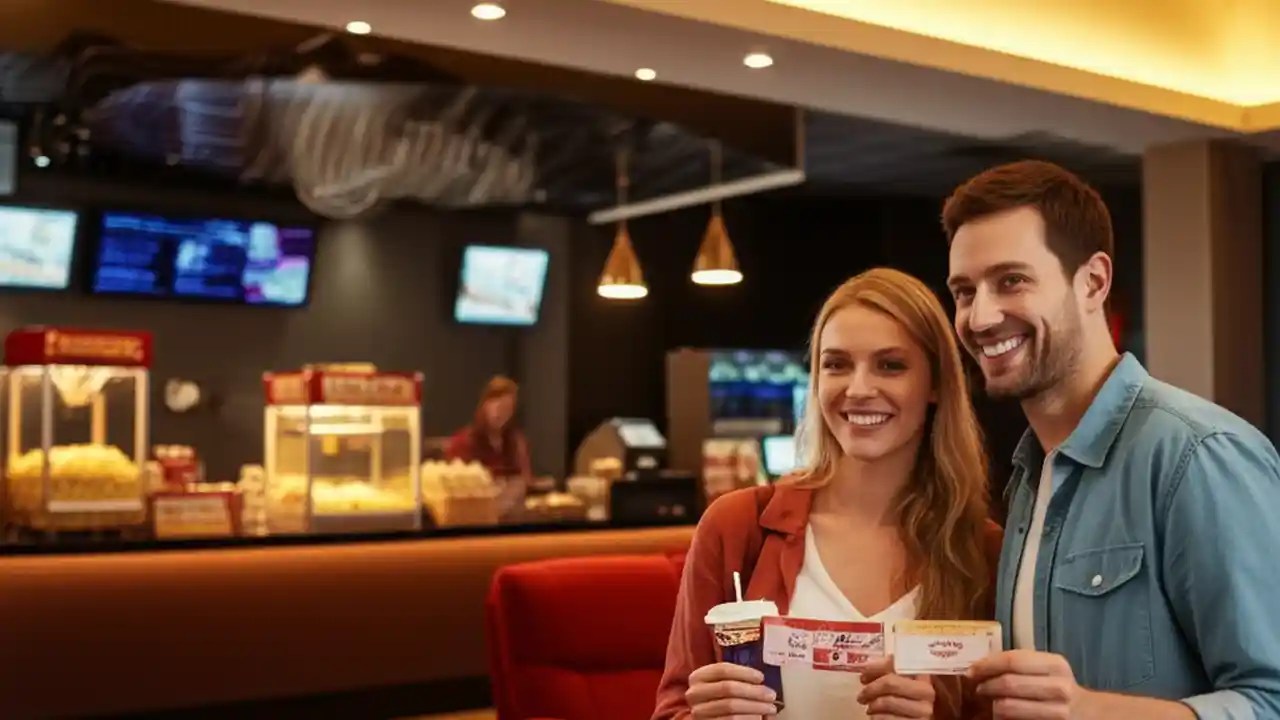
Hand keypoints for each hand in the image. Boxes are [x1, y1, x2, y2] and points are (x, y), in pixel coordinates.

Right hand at [685, 662, 778, 717]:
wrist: (712, 718)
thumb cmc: (721, 699)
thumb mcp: (723, 685)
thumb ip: (737, 680)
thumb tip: (762, 682)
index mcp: (698, 677)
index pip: (722, 669)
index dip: (744, 672)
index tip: (761, 677)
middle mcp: (694, 694)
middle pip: (728, 688)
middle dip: (754, 691)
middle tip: (771, 695)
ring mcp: (698, 712)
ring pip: (730, 706)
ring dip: (755, 707)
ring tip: (770, 708)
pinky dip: (748, 718)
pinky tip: (759, 717)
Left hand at [857, 656, 935, 718]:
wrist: (913, 717)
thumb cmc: (905, 699)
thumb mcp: (899, 682)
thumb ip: (886, 670)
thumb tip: (864, 667)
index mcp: (923, 674)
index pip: (898, 664)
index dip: (877, 667)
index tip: (863, 673)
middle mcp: (927, 692)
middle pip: (890, 683)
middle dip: (871, 689)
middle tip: (861, 696)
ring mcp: (924, 710)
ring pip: (888, 702)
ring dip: (873, 705)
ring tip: (870, 708)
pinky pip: (889, 719)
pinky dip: (877, 717)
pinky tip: (876, 717)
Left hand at [968, 650, 1088, 719]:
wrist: (1088, 713)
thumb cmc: (1058, 686)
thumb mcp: (1047, 668)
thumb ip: (1019, 663)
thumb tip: (979, 664)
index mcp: (1055, 665)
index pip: (1012, 661)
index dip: (987, 665)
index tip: (971, 670)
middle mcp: (1059, 688)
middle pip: (1008, 684)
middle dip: (986, 686)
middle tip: (976, 688)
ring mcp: (1057, 712)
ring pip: (1008, 707)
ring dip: (992, 705)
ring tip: (988, 702)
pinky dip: (1003, 718)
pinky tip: (1001, 715)